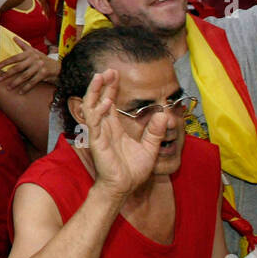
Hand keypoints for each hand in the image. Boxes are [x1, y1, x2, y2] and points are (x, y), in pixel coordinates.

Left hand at [0, 36, 57, 93]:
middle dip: (8, 74)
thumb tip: (13, 37)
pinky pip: (33, 82)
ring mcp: (39, 67)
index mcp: (30, 53)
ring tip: (8, 88)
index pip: (15, 57)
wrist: (58, 66)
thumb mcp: (34, 51)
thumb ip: (23, 45)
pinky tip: (20, 92)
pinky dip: (26, 88)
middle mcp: (34, 59)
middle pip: (18, 67)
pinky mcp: (44, 74)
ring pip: (24, 76)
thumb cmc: (42, 58)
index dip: (5, 62)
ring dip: (15, 83)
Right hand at [78, 69, 163, 197]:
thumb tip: (163, 115)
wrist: (124, 187)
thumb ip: (155, 132)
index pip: (110, 103)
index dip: (111, 89)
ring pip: (92, 107)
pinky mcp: (97, 141)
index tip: (115, 75)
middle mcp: (104, 128)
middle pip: (99, 100)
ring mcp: (99, 133)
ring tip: (100, 77)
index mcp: (114, 128)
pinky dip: (98, 111)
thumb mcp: (150, 148)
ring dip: (95, 92)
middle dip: (102, 85)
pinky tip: (106, 102)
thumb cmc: (133, 171)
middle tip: (108, 70)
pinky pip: (95, 123)